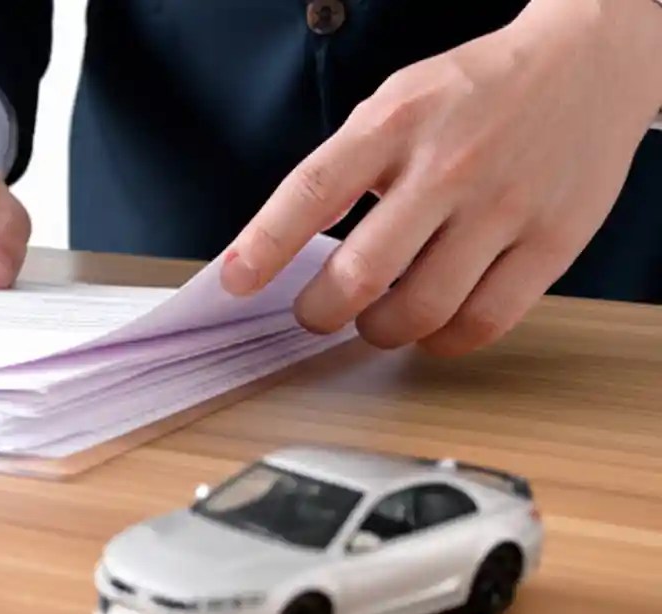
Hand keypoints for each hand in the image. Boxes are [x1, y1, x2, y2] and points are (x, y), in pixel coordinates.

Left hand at [221, 0, 661, 355]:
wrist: (587, 63)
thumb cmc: (474, 94)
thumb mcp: (393, 105)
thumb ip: (344, 170)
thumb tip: (282, 248)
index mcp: (394, 123)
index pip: (310, 192)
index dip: (263, 247)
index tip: (234, 283)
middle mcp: (447, 165)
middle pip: (361, 273)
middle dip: (320, 311)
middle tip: (315, 314)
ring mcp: (503, 206)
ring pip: (420, 310)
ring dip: (379, 332)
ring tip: (374, 321)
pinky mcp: (552, 241)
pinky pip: (485, 321)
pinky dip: (444, 341)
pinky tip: (432, 329)